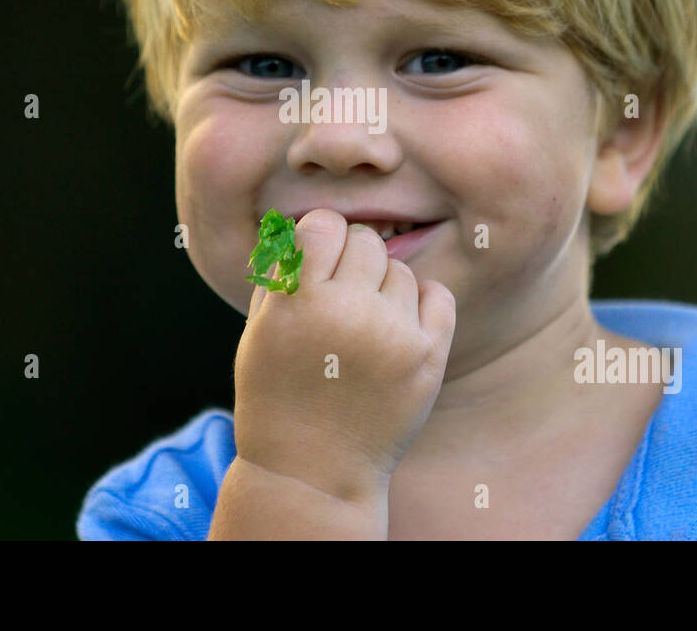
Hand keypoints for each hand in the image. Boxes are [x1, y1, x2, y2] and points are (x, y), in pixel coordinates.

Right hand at [232, 209, 455, 502]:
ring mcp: (392, 335)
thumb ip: (279, 272)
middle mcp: (346, 312)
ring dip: (383, 288)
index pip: (322, 224)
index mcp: (296, 303)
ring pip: (400, 270)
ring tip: (363, 328)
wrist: (313, 471)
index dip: (319, 238)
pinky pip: (438, 294)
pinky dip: (420, 305)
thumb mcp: (259, 331)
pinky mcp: (427, 357)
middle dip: (353, 261)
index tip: (316, 260)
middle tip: (342, 295)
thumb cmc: (278, 394)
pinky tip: (397, 328)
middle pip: (366, 241)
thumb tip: (307, 224)